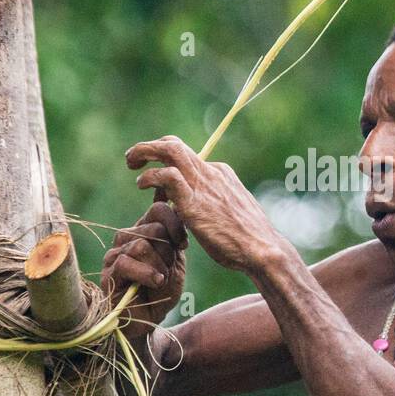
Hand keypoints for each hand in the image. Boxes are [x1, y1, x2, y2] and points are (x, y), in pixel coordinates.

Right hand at [102, 200, 186, 330]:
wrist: (150, 320)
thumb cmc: (162, 290)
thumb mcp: (175, 261)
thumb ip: (173, 235)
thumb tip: (171, 202)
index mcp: (143, 231)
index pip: (158, 209)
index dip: (175, 225)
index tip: (183, 246)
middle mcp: (126, 238)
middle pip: (153, 229)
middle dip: (168, 252)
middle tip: (168, 269)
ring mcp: (114, 254)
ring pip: (141, 245)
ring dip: (159, 265)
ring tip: (161, 279)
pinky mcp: (108, 273)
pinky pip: (125, 263)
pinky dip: (146, 273)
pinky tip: (155, 282)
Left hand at [125, 135, 282, 274]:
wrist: (262, 250)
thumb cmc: (247, 241)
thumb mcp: (229, 216)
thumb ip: (213, 208)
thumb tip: (199, 213)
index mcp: (221, 175)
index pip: (187, 159)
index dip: (165, 169)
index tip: (156, 189)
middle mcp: (212, 173)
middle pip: (176, 145)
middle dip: (151, 146)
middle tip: (133, 159)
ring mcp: (204, 184)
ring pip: (170, 149)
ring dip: (145, 150)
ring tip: (131, 163)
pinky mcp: (194, 201)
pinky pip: (167, 176)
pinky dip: (151, 176)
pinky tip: (143, 185)